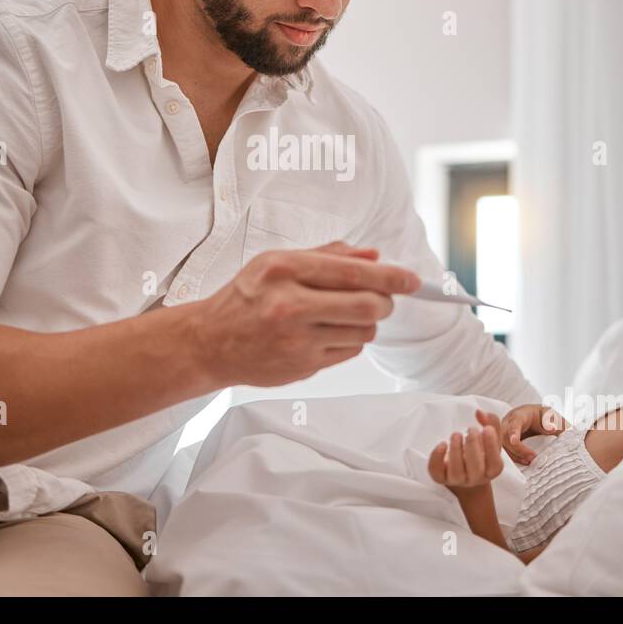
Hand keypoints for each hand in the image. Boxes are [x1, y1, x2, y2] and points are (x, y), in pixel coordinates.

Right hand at [187, 240, 419, 387]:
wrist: (210, 342)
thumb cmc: (246, 297)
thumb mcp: (277, 262)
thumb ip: (326, 255)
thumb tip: (374, 256)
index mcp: (284, 269)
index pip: (352, 272)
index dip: (390, 276)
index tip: (412, 280)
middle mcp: (289, 305)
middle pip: (368, 306)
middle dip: (385, 302)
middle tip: (382, 298)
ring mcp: (296, 340)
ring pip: (364, 332)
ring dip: (367, 323)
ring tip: (344, 315)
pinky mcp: (302, 367)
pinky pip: (349, 353)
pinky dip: (350, 341)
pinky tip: (327, 333)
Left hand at [428, 411, 504, 493]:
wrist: (464, 470)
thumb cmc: (480, 451)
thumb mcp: (491, 437)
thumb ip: (491, 421)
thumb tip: (479, 412)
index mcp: (491, 470)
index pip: (495, 465)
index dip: (491, 447)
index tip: (486, 429)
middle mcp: (475, 478)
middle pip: (476, 469)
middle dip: (473, 445)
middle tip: (471, 430)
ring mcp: (457, 480)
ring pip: (456, 472)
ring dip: (456, 450)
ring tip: (456, 434)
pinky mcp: (440, 477)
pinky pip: (437, 472)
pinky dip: (437, 458)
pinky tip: (442, 444)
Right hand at [498, 404, 566, 464]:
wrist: (537, 418)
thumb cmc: (542, 416)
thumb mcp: (550, 414)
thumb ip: (552, 420)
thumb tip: (553, 428)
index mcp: (519, 416)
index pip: (514, 423)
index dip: (513, 433)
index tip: (514, 441)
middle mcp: (508, 424)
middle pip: (504, 437)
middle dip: (517, 449)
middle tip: (532, 457)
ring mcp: (506, 434)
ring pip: (503, 446)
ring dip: (515, 455)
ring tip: (530, 461)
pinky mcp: (507, 443)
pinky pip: (506, 452)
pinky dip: (515, 458)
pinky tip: (525, 461)